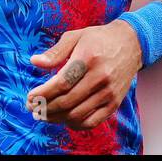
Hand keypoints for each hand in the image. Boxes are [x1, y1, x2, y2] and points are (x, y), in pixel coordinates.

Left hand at [26, 21, 142, 129]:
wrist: (131, 44)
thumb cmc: (98, 38)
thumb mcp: (75, 36)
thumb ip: (55, 51)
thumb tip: (34, 62)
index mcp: (88, 58)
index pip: (62, 83)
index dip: (43, 93)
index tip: (30, 97)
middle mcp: (100, 77)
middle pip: (68, 101)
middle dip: (46, 108)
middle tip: (32, 108)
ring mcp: (109, 93)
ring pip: (78, 114)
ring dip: (57, 118)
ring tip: (43, 115)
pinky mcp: (114, 103)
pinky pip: (92, 122)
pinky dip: (75, 124)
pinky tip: (64, 119)